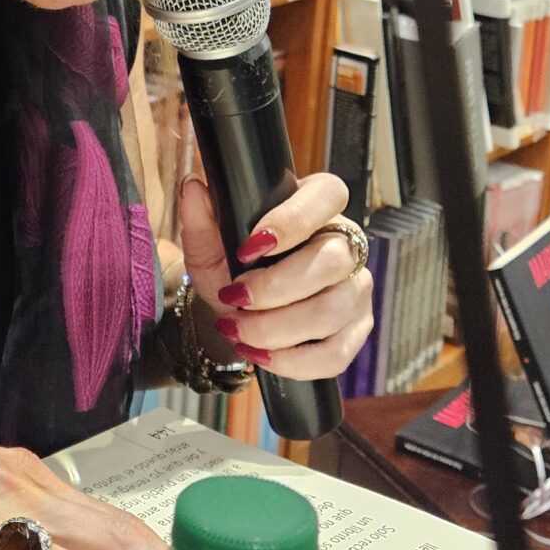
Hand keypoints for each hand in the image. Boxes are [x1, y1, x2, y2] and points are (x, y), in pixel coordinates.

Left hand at [176, 170, 372, 382]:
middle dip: (274, 288)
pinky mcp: (356, 331)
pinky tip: (260, 354)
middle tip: (233, 299)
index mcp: (318, 207)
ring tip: (237, 330)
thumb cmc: (233, 267)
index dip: (292, 221)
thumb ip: (200, 220)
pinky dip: (292, 361)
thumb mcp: (211, 246)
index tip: (247, 249)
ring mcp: (356, 289)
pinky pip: (336, 354)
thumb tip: (193, 188)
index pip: (328, 195)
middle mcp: (346, 244)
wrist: (238, 311)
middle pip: (332, 260)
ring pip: (332, 311)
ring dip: (276, 328)